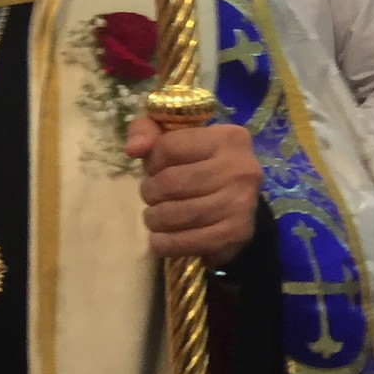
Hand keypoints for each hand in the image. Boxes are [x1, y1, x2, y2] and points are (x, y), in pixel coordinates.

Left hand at [124, 118, 259, 265]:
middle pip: (169, 182)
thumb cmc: (201, 167)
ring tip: (155, 217)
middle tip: (153, 197)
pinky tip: (162, 238)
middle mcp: (239, 168)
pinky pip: (184, 242)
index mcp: (227, 138)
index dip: (152, 162)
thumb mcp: (177, 138)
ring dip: (154, 219)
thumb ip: (148, 130)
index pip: (168, 147)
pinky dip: (164, 243)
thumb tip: (133, 149)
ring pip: (174, 214)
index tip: (156, 169)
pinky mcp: (234, 234)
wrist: (240, 209)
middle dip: (150, 192)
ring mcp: (239, 203)